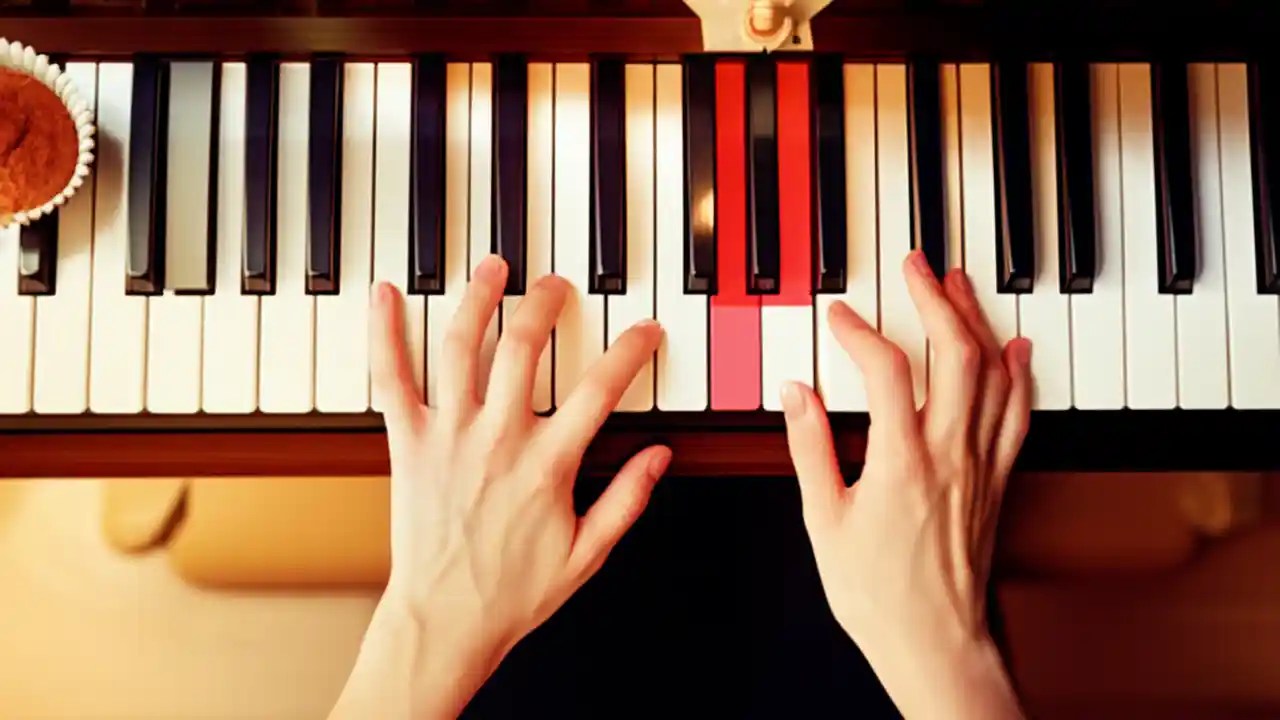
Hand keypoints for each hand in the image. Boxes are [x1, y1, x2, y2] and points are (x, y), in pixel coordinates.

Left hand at [330, 256, 668, 719]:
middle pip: (524, 347)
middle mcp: (497, 438)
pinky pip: (391, 380)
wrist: (443, 621)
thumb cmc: (512, 594)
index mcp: (547, 464)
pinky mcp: (408, 443)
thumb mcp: (588, 554)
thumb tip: (661, 455)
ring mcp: (449, 436)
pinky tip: (385, 296)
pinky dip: (385, 333)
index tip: (645, 331)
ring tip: (492, 269)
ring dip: (478, 299)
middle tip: (557, 285)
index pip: (600, 388)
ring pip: (461, 347)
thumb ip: (628, 499)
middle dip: (546, 304)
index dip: (630, 351)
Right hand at [781, 251, 1030, 719]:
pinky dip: (1020, 373)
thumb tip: (798, 393)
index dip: (861, 332)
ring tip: (959, 285)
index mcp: (900, 461)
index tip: (839, 316)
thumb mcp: (824, 520)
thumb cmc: (879, 594)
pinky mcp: (998, 480)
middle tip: (915, 266)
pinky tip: (1016, 347)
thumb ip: (810, 448)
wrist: (936, 643)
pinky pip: (1019, 414)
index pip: (886, 369)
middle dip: (935, 298)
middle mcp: (949, 453)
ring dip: (977, 321)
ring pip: (994, 374)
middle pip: (956, 353)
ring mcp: (981, 464)